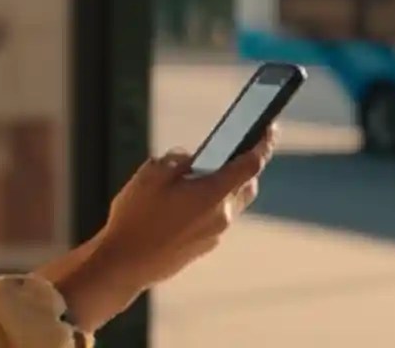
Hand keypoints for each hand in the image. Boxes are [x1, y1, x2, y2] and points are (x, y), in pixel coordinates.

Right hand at [49, 124, 278, 330]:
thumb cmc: (136, 217)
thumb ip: (179, 158)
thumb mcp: (152, 174)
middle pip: (246, 183)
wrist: (124, 266)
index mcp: (214, 193)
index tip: (270, 128)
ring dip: (225, 187)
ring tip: (201, 176)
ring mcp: (215, 234)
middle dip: (243, 166)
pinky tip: (186, 203)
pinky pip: (216, 219)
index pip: (252, 163)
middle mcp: (222, 215)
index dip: (263, 142)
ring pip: (232, 203)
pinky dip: (210, 206)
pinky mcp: (205, 246)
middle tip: (230, 151)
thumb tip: (194, 159)